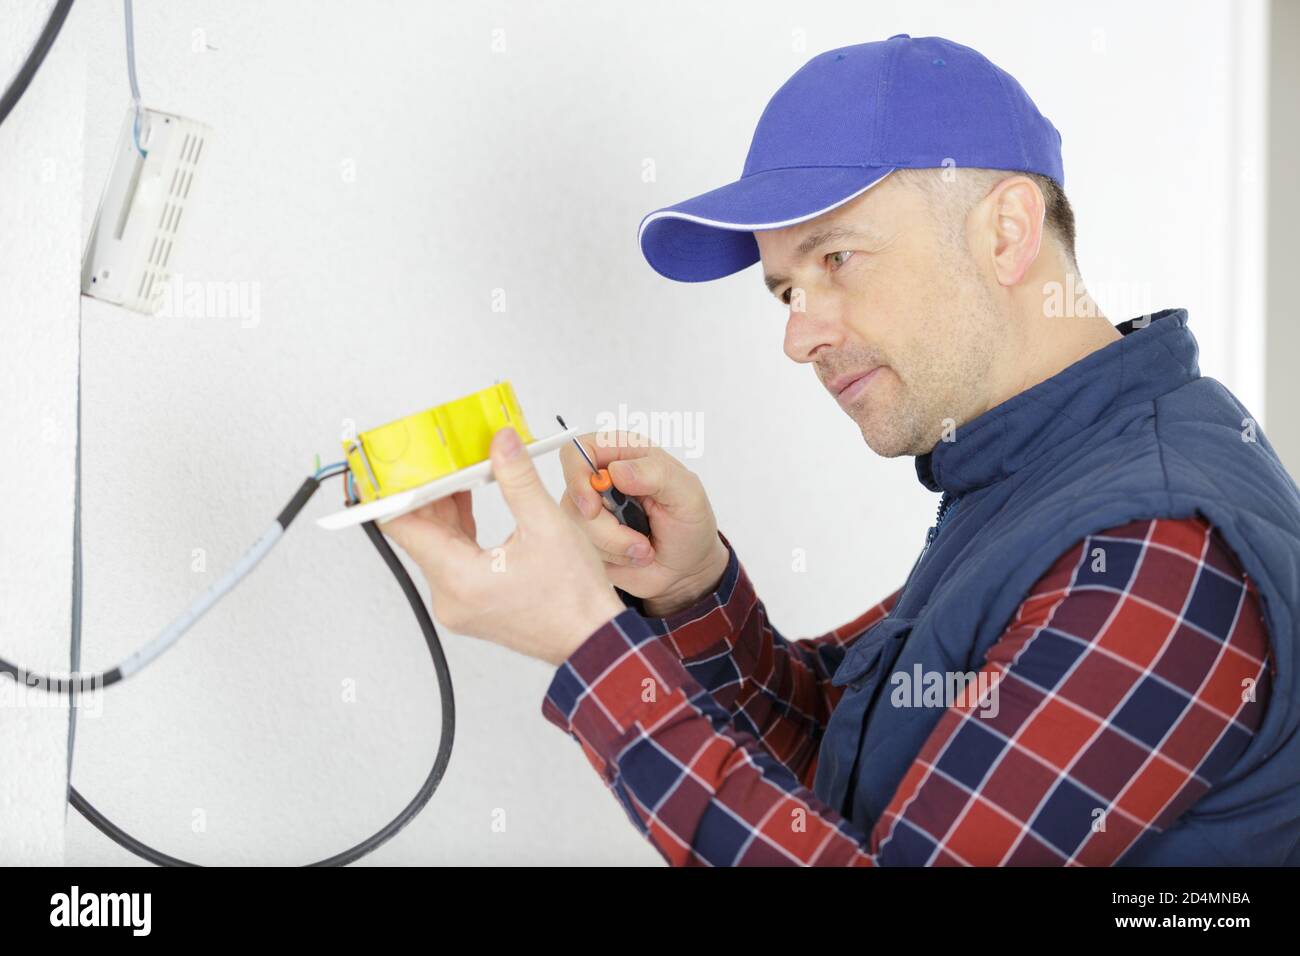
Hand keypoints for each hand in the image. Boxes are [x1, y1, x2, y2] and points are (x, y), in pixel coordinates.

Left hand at [380, 427, 624, 665]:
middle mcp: (449, 596)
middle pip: (417, 532)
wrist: (591, 639)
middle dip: (428, 491)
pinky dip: (457, 528)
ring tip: (459, 471)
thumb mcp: (548, 526)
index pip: (402, 526)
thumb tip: (501, 444)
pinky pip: (450, 556)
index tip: (403, 464)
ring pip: (434, 543)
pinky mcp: (469, 602)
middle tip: (438, 456)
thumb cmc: (574, 598)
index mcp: (459, 579)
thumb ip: (518, 479)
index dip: (399, 490)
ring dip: (444, 507)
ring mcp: (457, 602)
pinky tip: (468, 500)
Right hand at [560, 430, 728, 617]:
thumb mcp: (687, 493)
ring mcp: (591, 511)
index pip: (578, 450)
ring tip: (643, 547)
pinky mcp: (588, 539)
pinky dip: (611, 557)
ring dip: (615, 545)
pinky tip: (633, 556)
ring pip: (577, 526)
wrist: (687, 568)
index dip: (577, 475)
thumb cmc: (689, 523)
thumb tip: (616, 471)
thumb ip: (656, 474)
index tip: (593, 506)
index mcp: (623, 454)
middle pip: (573, 496)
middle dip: (605, 527)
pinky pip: (582, 548)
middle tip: (638, 540)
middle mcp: (601, 479)